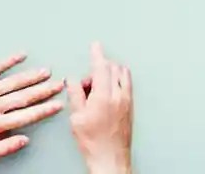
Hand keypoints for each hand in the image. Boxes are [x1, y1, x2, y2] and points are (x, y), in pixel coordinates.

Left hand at [0, 53, 65, 161]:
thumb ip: (2, 148)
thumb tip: (24, 140)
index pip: (26, 116)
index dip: (44, 110)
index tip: (58, 104)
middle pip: (24, 97)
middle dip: (44, 90)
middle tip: (60, 84)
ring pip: (13, 83)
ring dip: (31, 76)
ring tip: (46, 72)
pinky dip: (8, 61)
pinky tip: (21, 55)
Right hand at [69, 43, 133, 173]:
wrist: (110, 157)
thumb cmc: (93, 142)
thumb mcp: (76, 118)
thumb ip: (75, 95)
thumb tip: (73, 80)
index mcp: (104, 96)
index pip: (101, 68)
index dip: (97, 54)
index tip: (95, 46)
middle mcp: (119, 95)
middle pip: (113, 68)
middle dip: (99, 68)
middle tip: (86, 83)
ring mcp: (128, 100)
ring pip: (123, 74)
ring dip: (110, 73)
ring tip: (95, 90)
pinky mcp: (131, 106)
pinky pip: (126, 84)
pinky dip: (117, 81)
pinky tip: (106, 94)